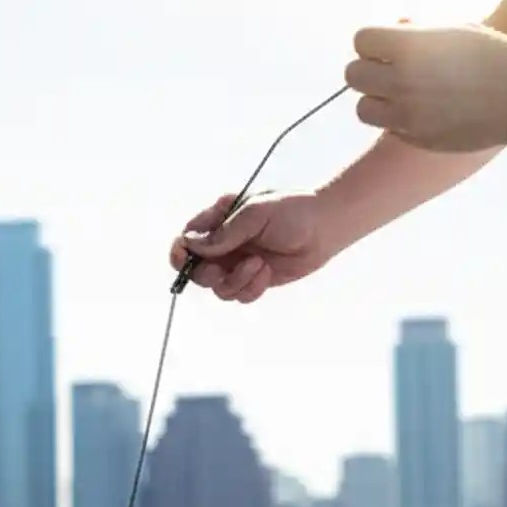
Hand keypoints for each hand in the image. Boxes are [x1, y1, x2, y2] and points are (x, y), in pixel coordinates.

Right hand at [168, 191, 335, 302]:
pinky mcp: (254, 280)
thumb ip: (225, 232)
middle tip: (223, 271)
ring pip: (218, 288)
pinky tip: (267, 272)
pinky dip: (251, 288)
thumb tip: (192, 245)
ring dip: (235, 281)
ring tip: (259, 265)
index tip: (184, 257)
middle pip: (196, 270)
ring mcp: (238, 264)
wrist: (326, 227)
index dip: (179, 251)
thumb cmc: (292, 211)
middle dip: (207, 274)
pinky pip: (239, 295)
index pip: (187, 239)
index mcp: (219, 220)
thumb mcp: (256, 213)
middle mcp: (224, 245)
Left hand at [344, 23, 506, 151]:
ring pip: (362, 108)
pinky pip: (387, 128)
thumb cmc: (491, 56)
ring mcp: (407, 113)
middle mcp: (402, 80)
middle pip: (352, 75)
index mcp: (409, 46)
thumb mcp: (453, 30)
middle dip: (369, 70)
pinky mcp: (415, 137)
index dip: (374, 42)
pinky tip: (424, 112)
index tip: (392, 46)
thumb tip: (391, 30)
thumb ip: (415, 31)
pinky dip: (397, 121)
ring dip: (376, 100)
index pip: (361, 40)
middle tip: (392, 71)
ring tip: (402, 94)